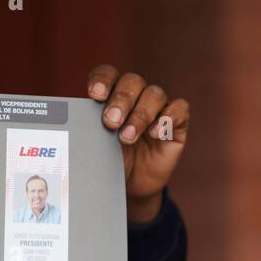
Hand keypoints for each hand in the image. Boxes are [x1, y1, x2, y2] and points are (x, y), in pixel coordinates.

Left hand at [87, 65, 188, 223]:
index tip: (95, 94)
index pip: (108, 75)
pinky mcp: (177, 124)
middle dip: (121, 100)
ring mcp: (158, 108)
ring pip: (155, 94)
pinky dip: (168, 118)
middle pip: (132, 82)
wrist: (132, 185)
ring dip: (141, 114)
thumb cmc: (112, 161)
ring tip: (128, 137)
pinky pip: (179, 110)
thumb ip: (92, 130)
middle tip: (111, 121)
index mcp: (112, 94)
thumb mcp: (98, 147)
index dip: (103, 80)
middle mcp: (136, 96)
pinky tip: (156, 134)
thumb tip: (81, 124)